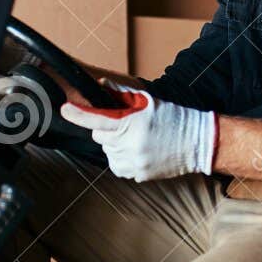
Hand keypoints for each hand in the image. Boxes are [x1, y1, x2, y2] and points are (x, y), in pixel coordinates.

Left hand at [60, 83, 216, 181]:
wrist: (196, 142)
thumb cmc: (172, 118)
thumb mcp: (147, 101)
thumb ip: (121, 94)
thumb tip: (100, 86)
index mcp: (132, 123)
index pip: (97, 118)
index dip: (78, 114)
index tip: (65, 109)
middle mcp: (131, 144)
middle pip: (100, 137)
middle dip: (106, 130)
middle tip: (125, 125)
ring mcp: (135, 162)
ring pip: (107, 153)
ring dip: (115, 146)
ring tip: (135, 139)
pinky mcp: (139, 174)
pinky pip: (118, 167)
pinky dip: (122, 159)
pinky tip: (137, 151)